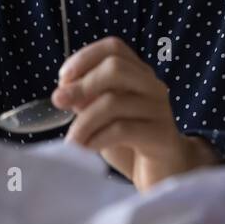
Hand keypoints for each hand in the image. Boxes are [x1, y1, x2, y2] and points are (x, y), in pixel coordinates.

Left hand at [51, 36, 220, 191]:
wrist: (165, 175)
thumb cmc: (130, 143)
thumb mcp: (103, 118)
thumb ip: (87, 101)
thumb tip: (65, 94)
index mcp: (138, 75)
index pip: (114, 48)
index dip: (85, 57)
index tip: (63, 79)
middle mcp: (152, 86)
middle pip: (116, 67)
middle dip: (82, 84)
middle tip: (59, 103)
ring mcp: (159, 110)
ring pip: (114, 101)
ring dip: (83, 121)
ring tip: (71, 141)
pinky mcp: (161, 136)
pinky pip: (122, 129)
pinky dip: (96, 139)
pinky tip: (86, 149)